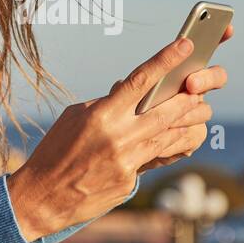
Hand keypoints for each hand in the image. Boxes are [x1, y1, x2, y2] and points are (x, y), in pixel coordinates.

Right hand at [6, 24, 232, 240]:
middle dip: (188, 98)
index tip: (186, 45)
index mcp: (102, 114)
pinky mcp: (129, 181)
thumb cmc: (55, 151)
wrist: (42, 197)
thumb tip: (127, 89)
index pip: (140, 80)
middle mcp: (118, 136)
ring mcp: (126, 161)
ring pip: (170, 137)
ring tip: (201, 112)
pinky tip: (183, 140)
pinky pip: (156, 159)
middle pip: (166, 111)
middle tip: (201, 87)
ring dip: (190, 123)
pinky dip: (171, 148)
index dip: (166, 61)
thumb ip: (105, 102)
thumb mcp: (75, 117)